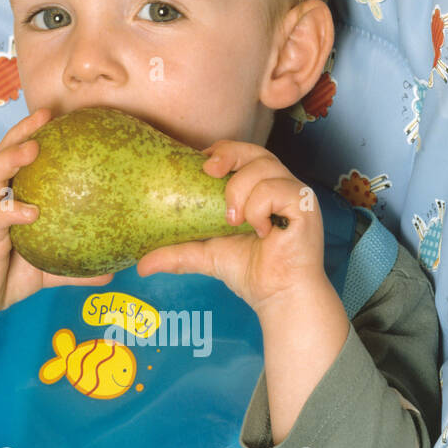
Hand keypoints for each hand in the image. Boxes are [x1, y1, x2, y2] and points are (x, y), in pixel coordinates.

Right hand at [0, 108, 113, 323]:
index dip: (34, 135)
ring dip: (10, 160)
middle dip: (21, 132)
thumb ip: (73, 269)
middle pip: (2, 156)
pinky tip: (29, 210)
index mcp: (8, 201)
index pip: (18, 160)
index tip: (59, 116)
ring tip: (32, 148)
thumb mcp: (43, 270)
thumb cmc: (1, 273)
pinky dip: (11, 212)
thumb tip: (111, 271)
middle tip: (45, 114)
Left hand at [135, 139, 326, 314]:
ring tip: (233, 221)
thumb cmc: (251, 271)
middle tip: (208, 173)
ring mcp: (294, 192)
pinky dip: (259, 208)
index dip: (220, 152)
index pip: (240, 153)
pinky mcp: (305, 204)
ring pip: (263, 167)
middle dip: (227, 155)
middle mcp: (278, 184)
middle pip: (253, 150)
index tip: (199, 164)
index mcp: (257, 188)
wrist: (277, 296)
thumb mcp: (206, 254)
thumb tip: (141, 265)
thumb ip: (177, 252)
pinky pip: (277, 189)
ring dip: (240, 191)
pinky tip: (260, 231)